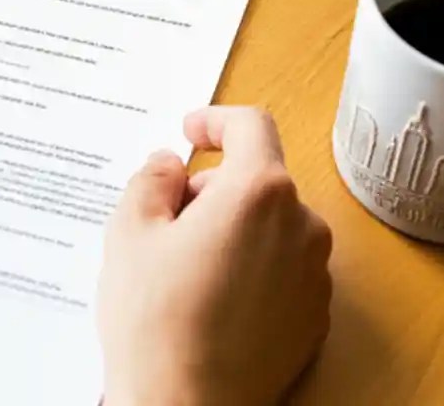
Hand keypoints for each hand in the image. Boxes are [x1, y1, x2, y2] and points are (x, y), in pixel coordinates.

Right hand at [98, 106, 332, 405]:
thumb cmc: (157, 324)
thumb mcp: (130, 232)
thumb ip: (151, 180)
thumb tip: (168, 167)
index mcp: (258, 192)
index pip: (250, 126)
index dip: (215, 120)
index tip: (192, 130)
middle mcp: (300, 226)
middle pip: (258, 180)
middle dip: (213, 190)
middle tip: (165, 222)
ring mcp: (313, 274)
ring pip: (271, 226)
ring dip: (233, 231)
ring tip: (185, 271)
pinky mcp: (313, 315)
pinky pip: (282, 270)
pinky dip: (251, 270)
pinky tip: (211, 301)